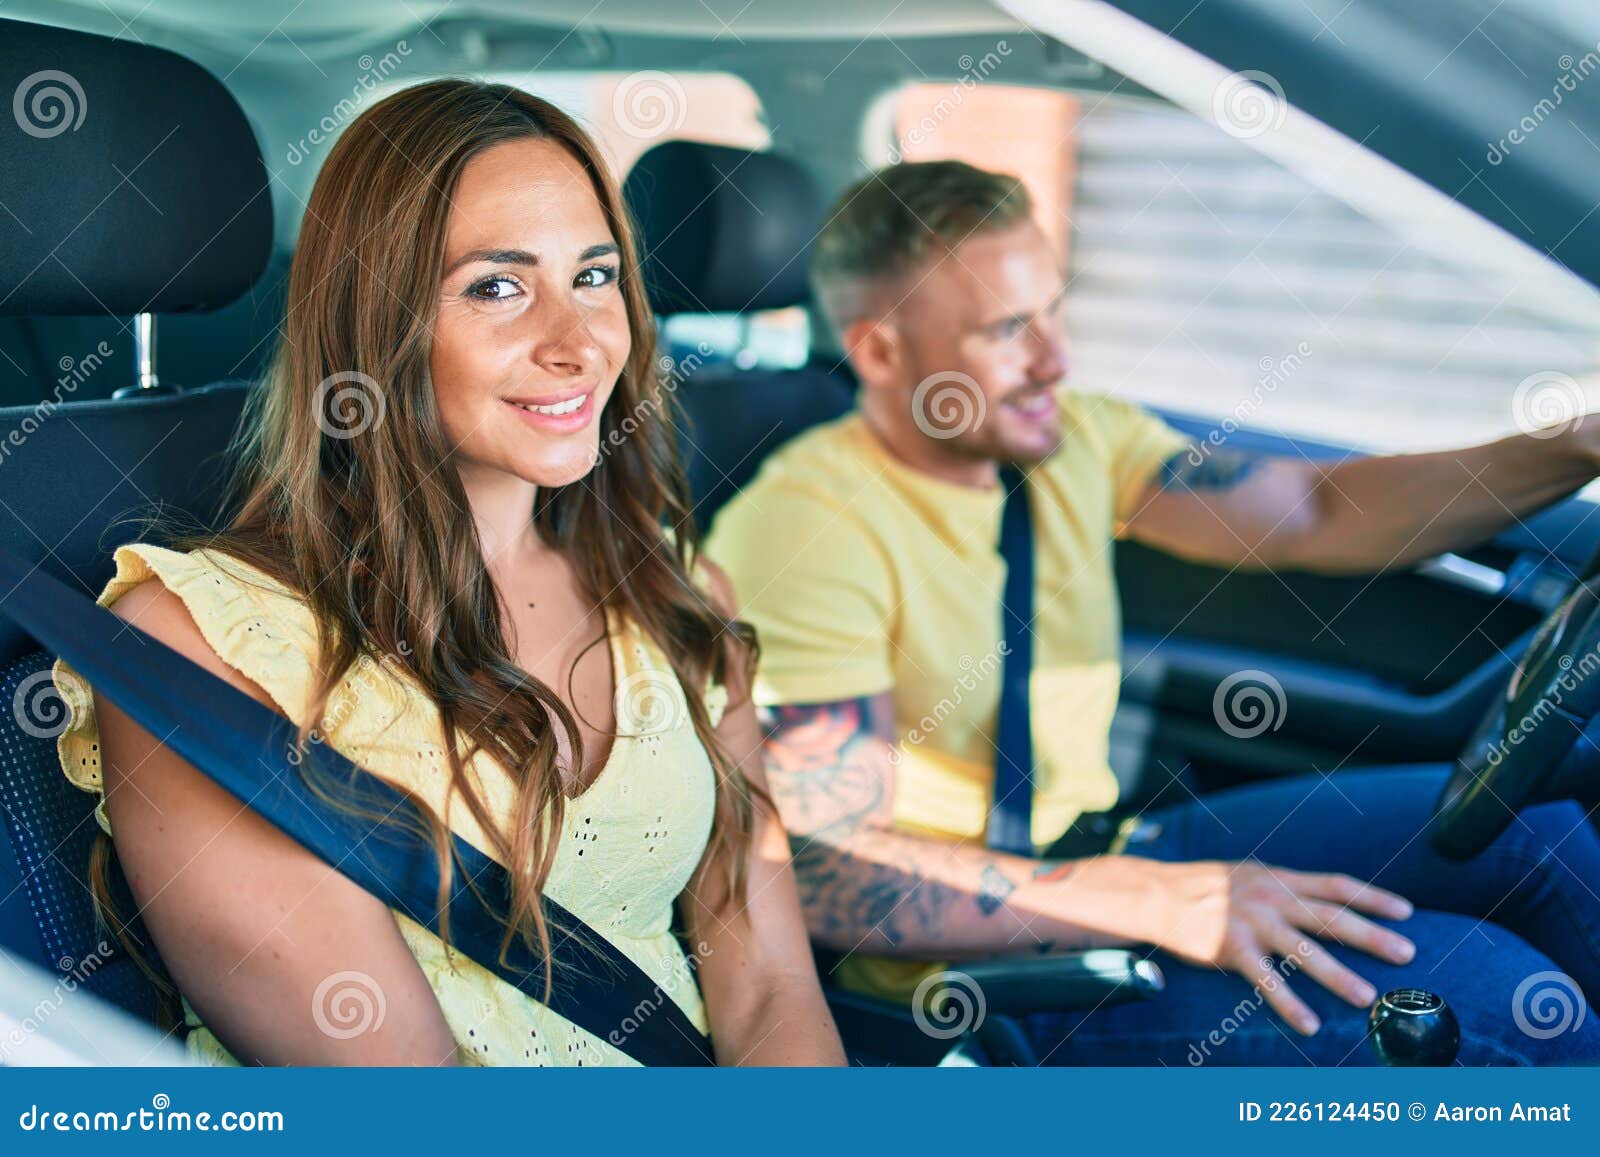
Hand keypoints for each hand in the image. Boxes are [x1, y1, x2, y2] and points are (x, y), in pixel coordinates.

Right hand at [1151, 860, 1414, 1034]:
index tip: (1406, 911)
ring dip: (1339, 976)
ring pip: (1305, 952)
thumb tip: (1321, 902)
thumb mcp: (1249, 876)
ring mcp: (1252, 923)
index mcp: (1279, 879)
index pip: (1336, 885)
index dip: (1372, 897)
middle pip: (1331, 917)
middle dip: (1372, 936)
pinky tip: (1310, 1024)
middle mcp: (1271, 898)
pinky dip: (1290, 1004)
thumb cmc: (1204, 888)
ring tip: (1367, 997)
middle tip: (1407, 954)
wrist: (1157, 894)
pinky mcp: (1231, 949)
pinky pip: (1267, 982)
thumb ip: (1283, 889)